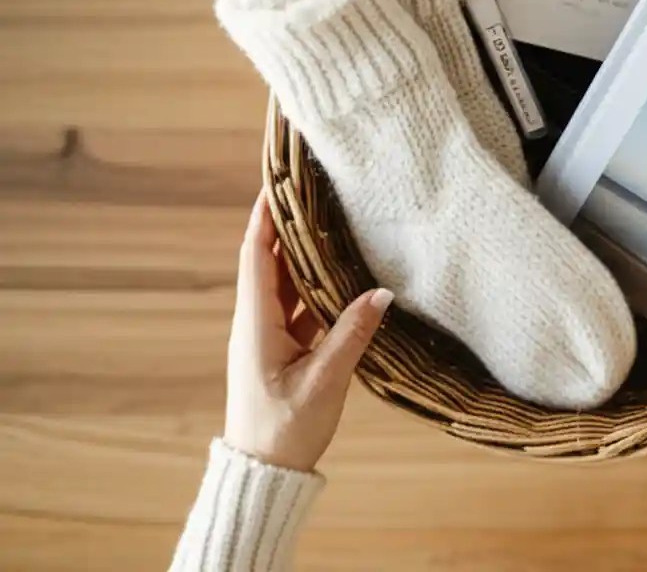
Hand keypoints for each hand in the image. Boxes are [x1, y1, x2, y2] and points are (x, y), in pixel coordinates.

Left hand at [224, 188, 393, 470]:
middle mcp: (255, 324)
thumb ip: (352, 334)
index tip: (277, 182)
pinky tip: (337, 279)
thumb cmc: (285, 430)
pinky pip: (294, 308)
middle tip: (309, 193)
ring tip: (327, 225)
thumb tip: (380, 293)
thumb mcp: (325, 381)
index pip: (256, 255)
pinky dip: (311, 288)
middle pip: (267, 263)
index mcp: (256, 324)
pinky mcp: (279, 353)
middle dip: (284, 226)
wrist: (264, 473)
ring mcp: (265, 339)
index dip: (265, 218)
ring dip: (299, 256)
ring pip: (282, 285)